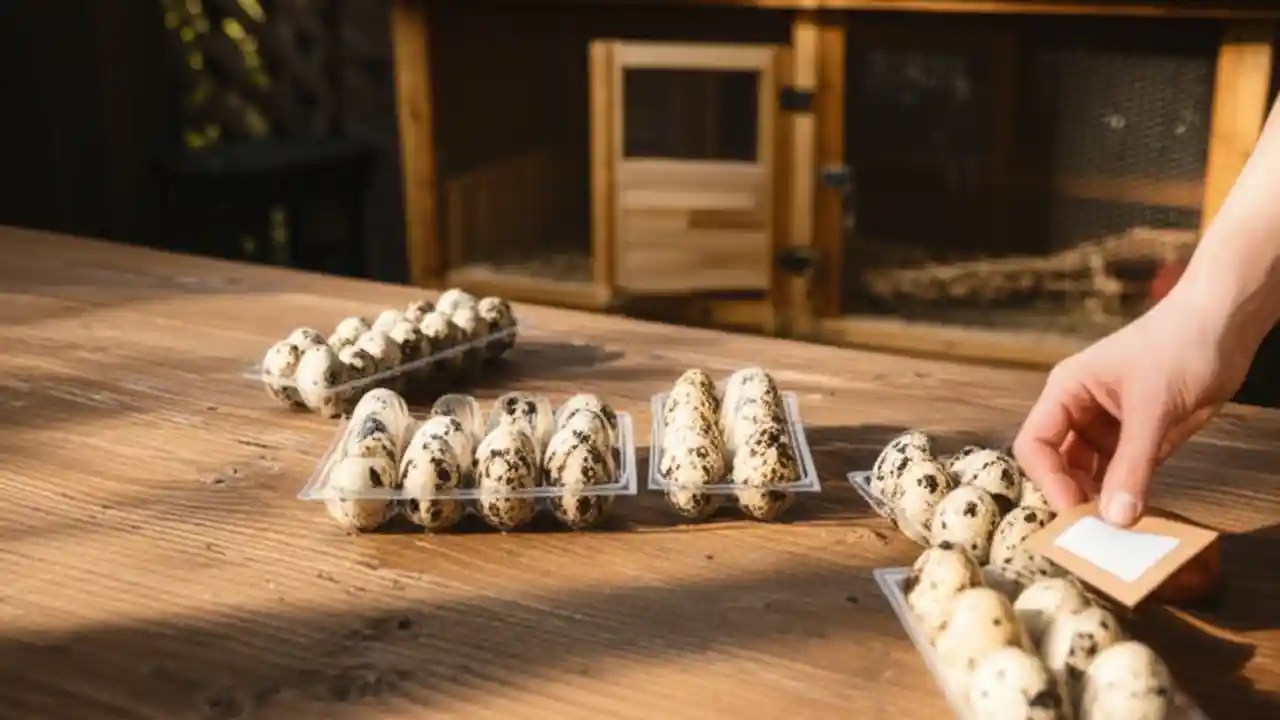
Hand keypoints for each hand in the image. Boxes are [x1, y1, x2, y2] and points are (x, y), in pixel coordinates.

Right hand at [1012, 290, 1254, 525]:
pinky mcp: (1139, 438)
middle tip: (1094, 531)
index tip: (1073, 512)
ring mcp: (1109, 426)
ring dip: (1101, 500)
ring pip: (1090, 474)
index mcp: (1066, 392)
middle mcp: (1080, 411)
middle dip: (1072, 495)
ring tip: (1117, 530)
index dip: (1048, 480)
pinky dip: (1128, 495)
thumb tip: (1116, 518)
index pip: (1036, 444)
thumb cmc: (1179, 346)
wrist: (1226, 324)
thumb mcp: (1153, 408)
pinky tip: (1138, 515)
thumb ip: (1133, 465)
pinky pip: (1124, 475)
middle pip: (1058, 464)